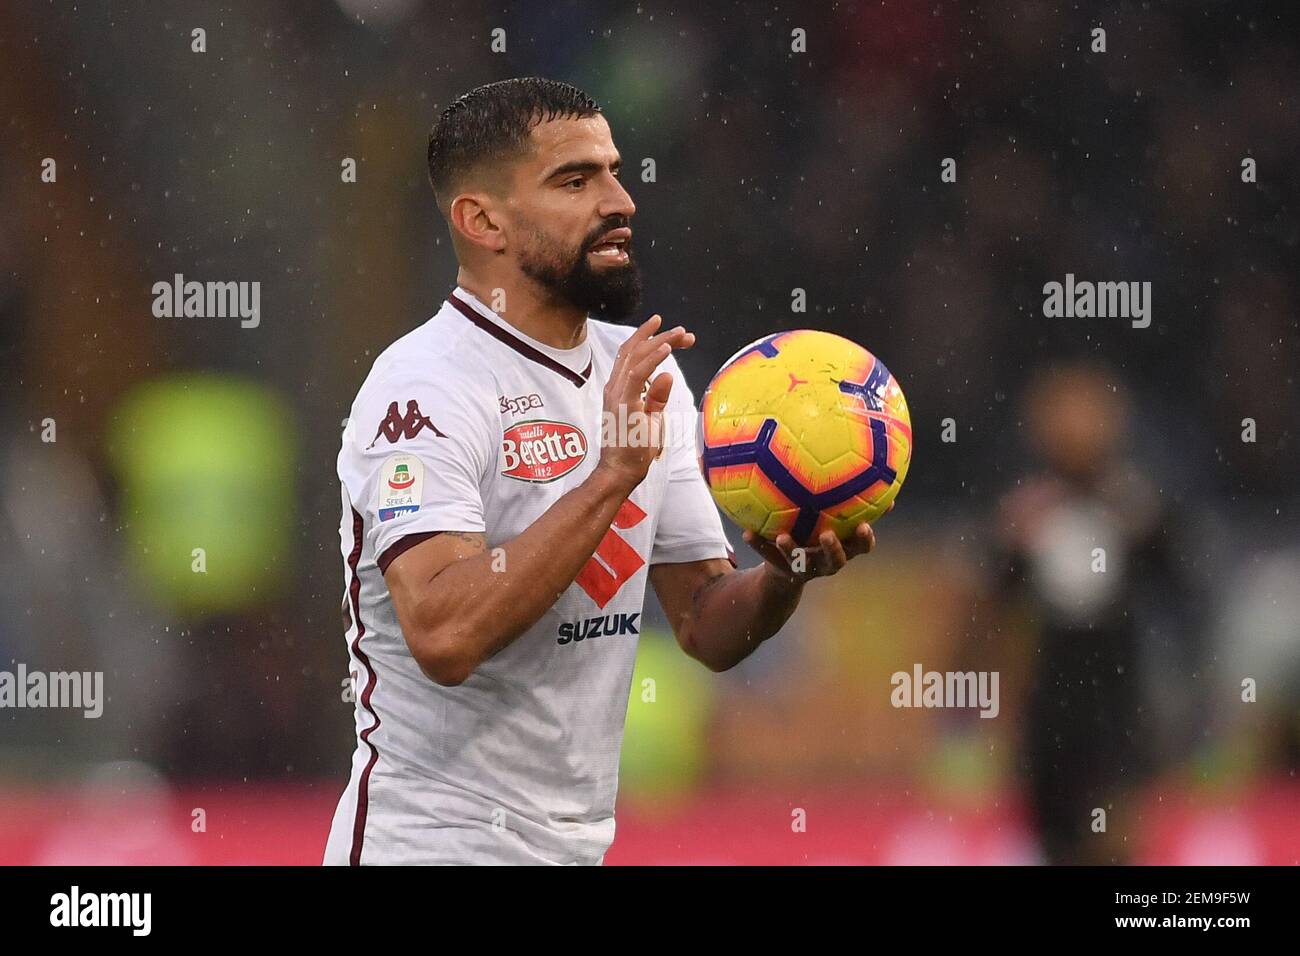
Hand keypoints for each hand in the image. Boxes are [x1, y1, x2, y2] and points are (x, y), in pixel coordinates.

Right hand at [596, 314, 694, 490]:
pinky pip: (638, 374)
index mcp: (619, 389)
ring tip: (680, 334)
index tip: (673, 335)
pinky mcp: (624, 403)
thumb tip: (668, 375)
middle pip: (634, 350)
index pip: (632, 355)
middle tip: (683, 332)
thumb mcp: (652, 419)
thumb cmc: (633, 451)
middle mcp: (615, 387)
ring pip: (636, 356)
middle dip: (659, 336)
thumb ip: (658, 397)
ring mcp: (617, 394)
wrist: (619, 472)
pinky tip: (667, 349)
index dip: (650, 339)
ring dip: (660, 341)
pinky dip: (653, 358)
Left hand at [743, 508, 887, 583]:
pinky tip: (747, 532)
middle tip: (827, 534)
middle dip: (833, 549)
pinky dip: (759, 544)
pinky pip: (768, 556)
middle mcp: (827, 561)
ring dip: (791, 549)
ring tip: (783, 537)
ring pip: (800, 561)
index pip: (862, 546)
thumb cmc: (819, 534)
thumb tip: (874, 466)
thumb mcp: (838, 519)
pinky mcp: (782, 569)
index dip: (865, 539)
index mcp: (844, 548)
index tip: (864, 526)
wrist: (790, 571)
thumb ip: (853, 499)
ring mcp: (804, 567)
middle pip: (836, 559)